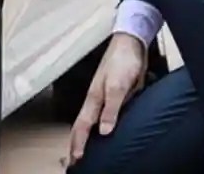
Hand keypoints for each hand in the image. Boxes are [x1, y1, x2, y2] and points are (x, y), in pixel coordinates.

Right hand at [66, 33, 147, 165]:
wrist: (131, 43)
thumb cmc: (123, 61)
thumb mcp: (118, 86)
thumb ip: (111, 109)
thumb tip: (104, 131)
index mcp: (94, 99)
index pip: (82, 126)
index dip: (78, 143)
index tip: (76, 159)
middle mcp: (96, 101)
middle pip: (82, 126)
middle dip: (76, 143)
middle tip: (72, 160)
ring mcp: (104, 98)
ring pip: (91, 122)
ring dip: (85, 137)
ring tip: (81, 151)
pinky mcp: (115, 96)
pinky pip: (103, 117)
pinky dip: (97, 128)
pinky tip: (101, 132)